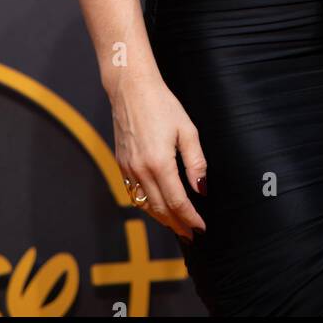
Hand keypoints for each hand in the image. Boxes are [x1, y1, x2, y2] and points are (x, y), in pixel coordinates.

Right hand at [108, 76, 207, 240]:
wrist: (131, 89)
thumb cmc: (162, 104)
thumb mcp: (187, 130)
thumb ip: (196, 162)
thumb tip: (201, 189)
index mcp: (159, 163)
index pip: (177, 202)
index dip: (190, 218)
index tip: (201, 227)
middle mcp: (140, 170)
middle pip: (160, 209)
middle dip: (176, 224)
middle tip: (191, 234)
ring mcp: (128, 168)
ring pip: (145, 204)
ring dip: (161, 218)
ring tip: (176, 224)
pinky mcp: (121, 163)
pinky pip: (134, 193)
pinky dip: (147, 204)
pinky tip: (157, 205)